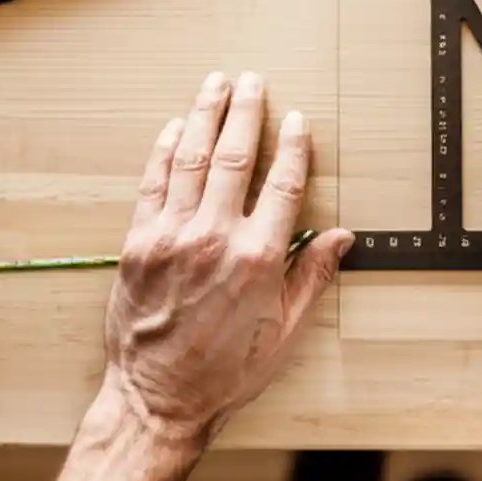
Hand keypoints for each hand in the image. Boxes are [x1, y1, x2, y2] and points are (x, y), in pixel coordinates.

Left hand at [103, 71, 352, 444]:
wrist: (158, 399)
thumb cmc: (227, 372)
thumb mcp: (285, 331)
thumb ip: (312, 276)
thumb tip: (342, 237)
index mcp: (258, 258)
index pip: (282, 184)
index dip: (292, 147)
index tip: (297, 120)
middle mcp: (214, 238)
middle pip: (234, 157)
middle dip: (246, 113)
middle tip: (253, 81)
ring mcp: (171, 236)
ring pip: (191, 160)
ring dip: (205, 116)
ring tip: (216, 84)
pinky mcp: (138, 244)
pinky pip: (153, 183)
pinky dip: (165, 151)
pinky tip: (176, 128)